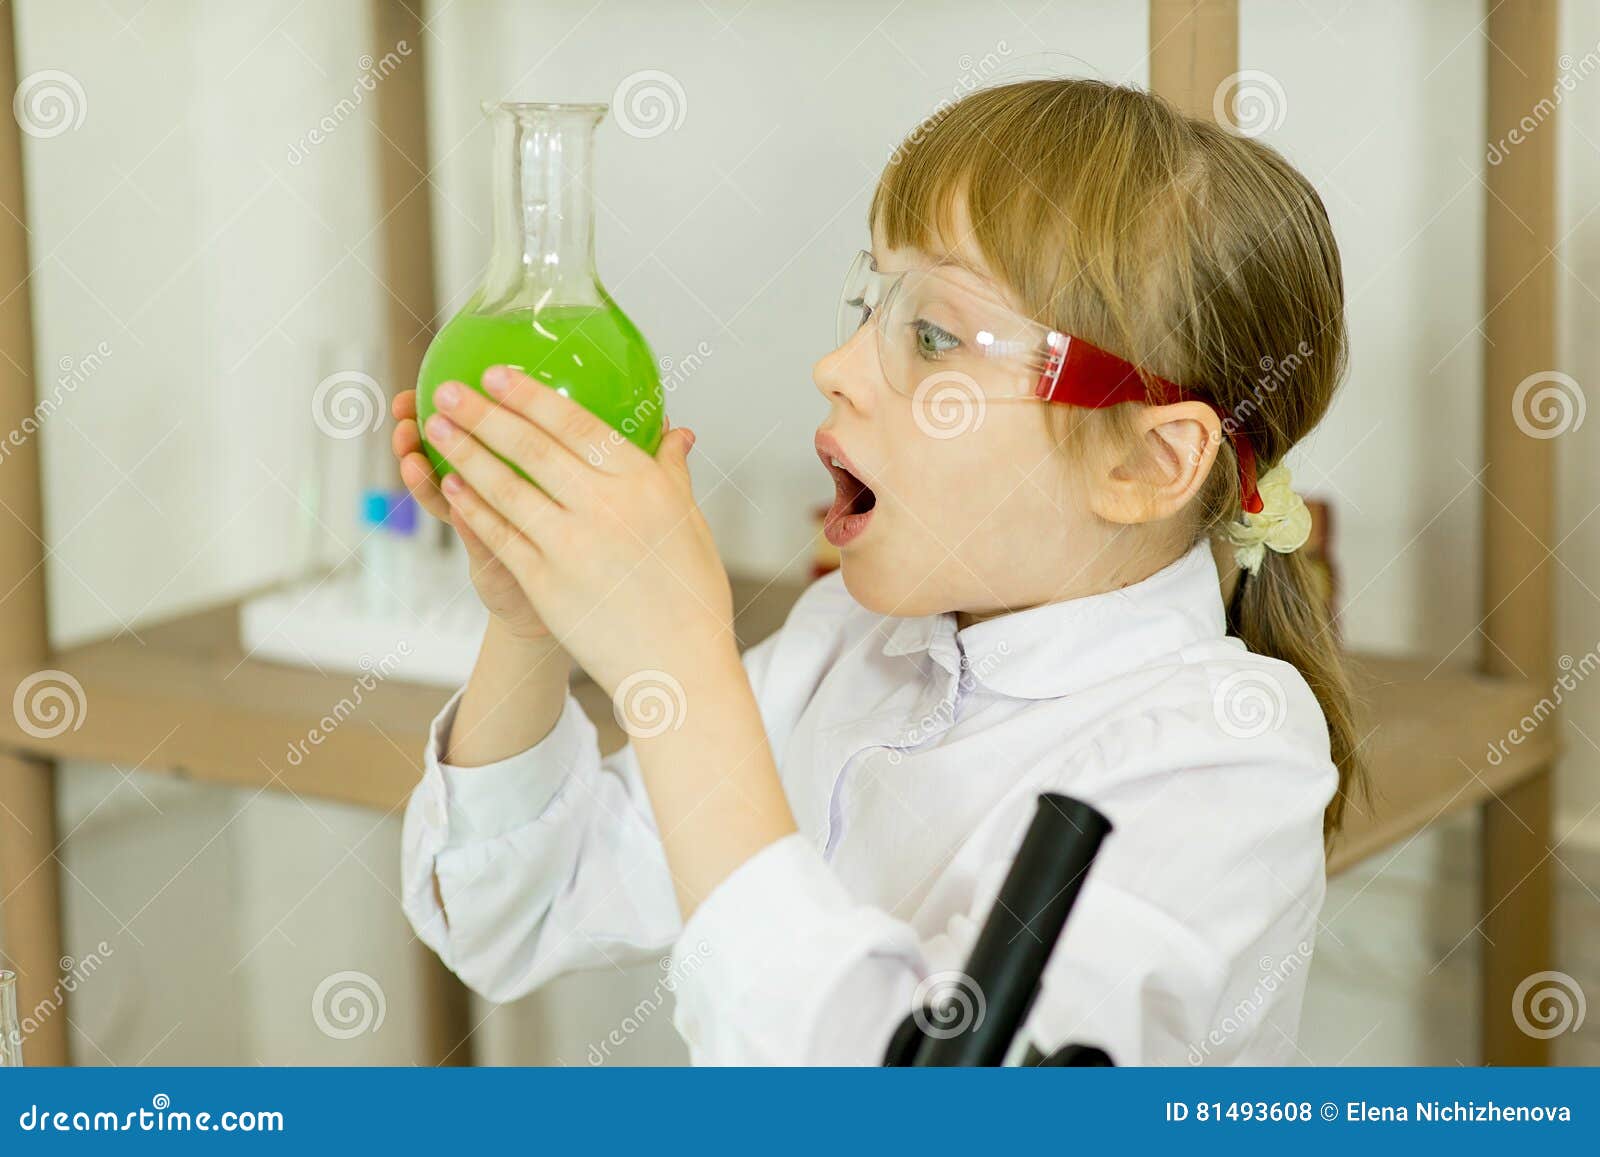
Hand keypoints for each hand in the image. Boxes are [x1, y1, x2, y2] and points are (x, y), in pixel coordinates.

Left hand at [422, 366, 734, 696]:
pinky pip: (500, 535)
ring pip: (505, 488)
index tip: (497, 374)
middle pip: (531, 448)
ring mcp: (572, 545)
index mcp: (645, 484)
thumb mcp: (690, 524)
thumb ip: (671, 473)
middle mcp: (606, 507)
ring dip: (464, 453)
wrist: (678, 666)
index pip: (578, 425)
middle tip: (448, 390)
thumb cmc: (691, 595)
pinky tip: (453, 488)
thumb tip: (677, 432)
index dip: (531, 397)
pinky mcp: (546, 583)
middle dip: (482, 414)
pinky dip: (474, 508)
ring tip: (436, 429)